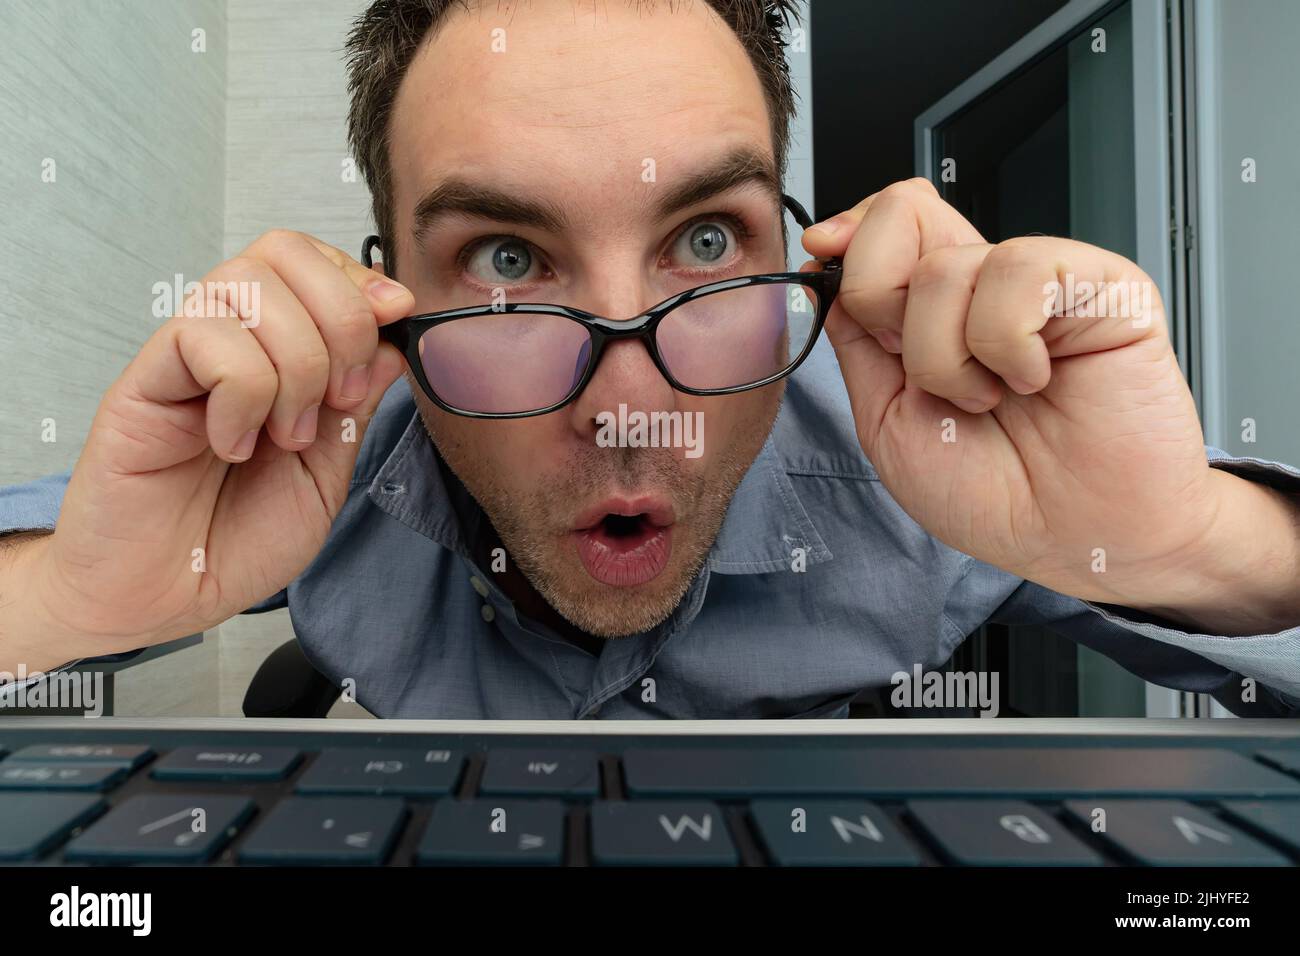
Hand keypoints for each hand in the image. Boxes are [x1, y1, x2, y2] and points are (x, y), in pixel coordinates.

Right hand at [20, 231, 412, 663]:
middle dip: (340, 317)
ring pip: (246, 286)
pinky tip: (234, 443)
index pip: (313, 261)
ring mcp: (183, 358)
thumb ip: (356, 404)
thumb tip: (392, 338)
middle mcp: (229, 341)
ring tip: (285, 435)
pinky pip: (202, 336)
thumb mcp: (327, 472)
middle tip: (338, 398)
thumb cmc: (238, 541)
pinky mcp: (143, 382)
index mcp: (277, 353)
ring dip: (296, 363)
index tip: (393, 322)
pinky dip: (243, 391)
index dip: (359, 280)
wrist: (166, 599)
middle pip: (282, 251)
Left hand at [801, 178, 1298, 627]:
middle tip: (920, 368)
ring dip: (948, 358)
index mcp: (934, 311)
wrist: (1076, 539)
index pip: (883, 226)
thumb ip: (857, 343)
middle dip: (880, 299)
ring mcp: (1042, 280)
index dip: (847, 235)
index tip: (823, 256)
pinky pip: (1017, 274)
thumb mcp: (888, 421)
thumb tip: (826, 270)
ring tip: (993, 397)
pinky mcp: (1100, 282)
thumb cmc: (995, 494)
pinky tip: (1035, 378)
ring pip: (944, 268)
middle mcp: (983, 285)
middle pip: (903, 213)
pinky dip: (1007, 346)